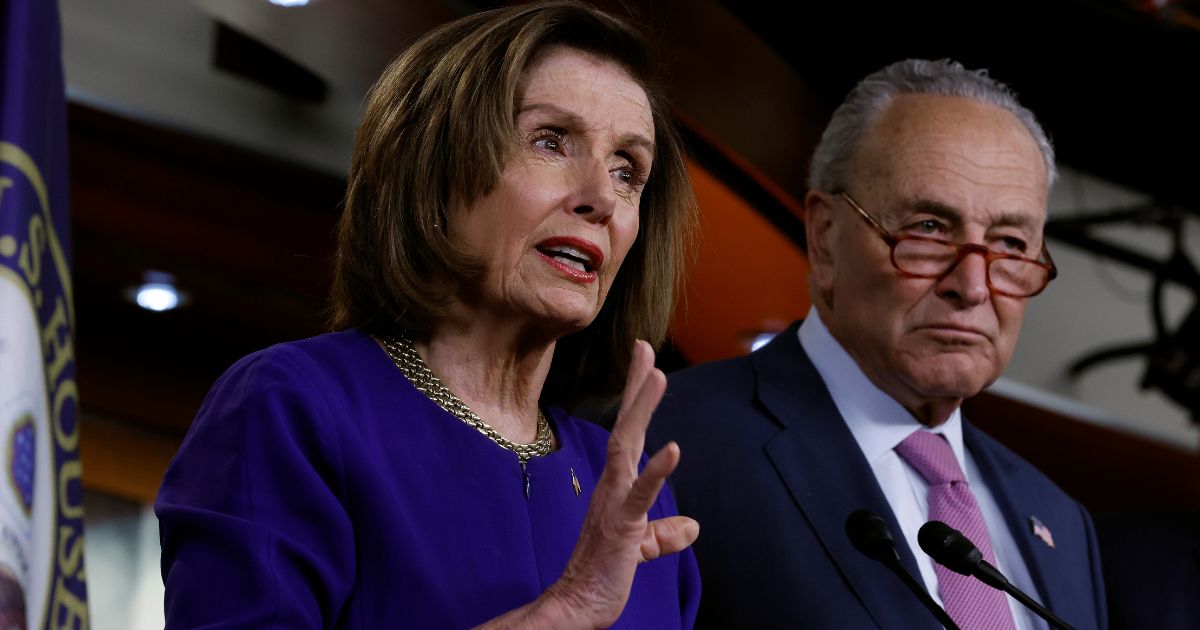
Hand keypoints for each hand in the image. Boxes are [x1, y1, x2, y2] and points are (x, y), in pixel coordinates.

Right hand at [542, 339, 699, 626]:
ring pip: (627, 447)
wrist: (578, 605)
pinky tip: (673, 448)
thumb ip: (664, 534)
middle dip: (635, 387)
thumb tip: (692, 527)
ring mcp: (614, 502)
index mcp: (617, 486)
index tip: (644, 359)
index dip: (637, 397)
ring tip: (656, 375)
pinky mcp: (621, 525)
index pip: (629, 433)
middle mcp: (612, 485)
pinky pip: (639, 494)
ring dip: (641, 411)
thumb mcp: (641, 548)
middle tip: (642, 346)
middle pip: (625, 426)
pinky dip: (656, 471)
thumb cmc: (603, 573)